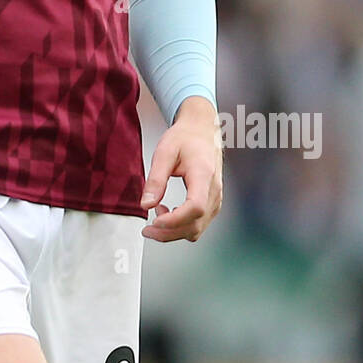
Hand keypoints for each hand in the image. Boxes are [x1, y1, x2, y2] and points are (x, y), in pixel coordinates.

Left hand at [140, 97, 222, 242]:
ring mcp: (216, 198)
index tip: (155, 221)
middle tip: (147, 229)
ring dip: (175, 231)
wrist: (201, 130)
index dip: (175, 219)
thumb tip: (146, 205)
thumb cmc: (185, 138)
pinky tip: (169, 213)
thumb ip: (156, 180)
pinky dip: (182, 226)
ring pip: (198, 228)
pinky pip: (199, 223)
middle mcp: (214, 190)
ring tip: (157, 214)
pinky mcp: (213, 202)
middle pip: (196, 224)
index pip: (195, 207)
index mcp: (204, 175)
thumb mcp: (164, 152)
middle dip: (169, 232)